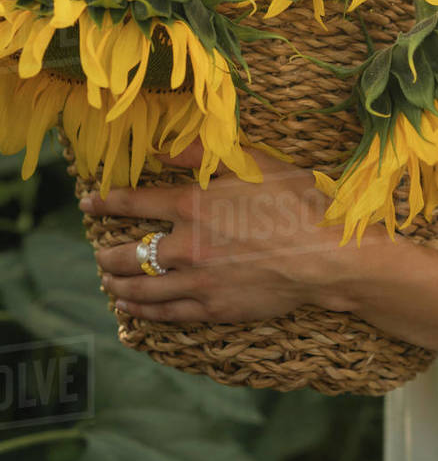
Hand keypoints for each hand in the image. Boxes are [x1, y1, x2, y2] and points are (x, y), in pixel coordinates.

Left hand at [82, 145, 388, 322]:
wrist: (326, 256)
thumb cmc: (296, 202)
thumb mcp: (251, 163)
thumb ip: (202, 153)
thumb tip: (162, 146)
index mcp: (193, 205)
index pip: (134, 202)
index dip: (105, 201)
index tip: (88, 202)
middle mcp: (187, 245)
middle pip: (129, 254)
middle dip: (106, 254)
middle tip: (98, 254)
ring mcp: (198, 282)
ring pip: (142, 288)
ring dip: (118, 285)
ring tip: (108, 284)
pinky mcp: (214, 309)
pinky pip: (167, 314)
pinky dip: (144, 313)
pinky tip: (135, 312)